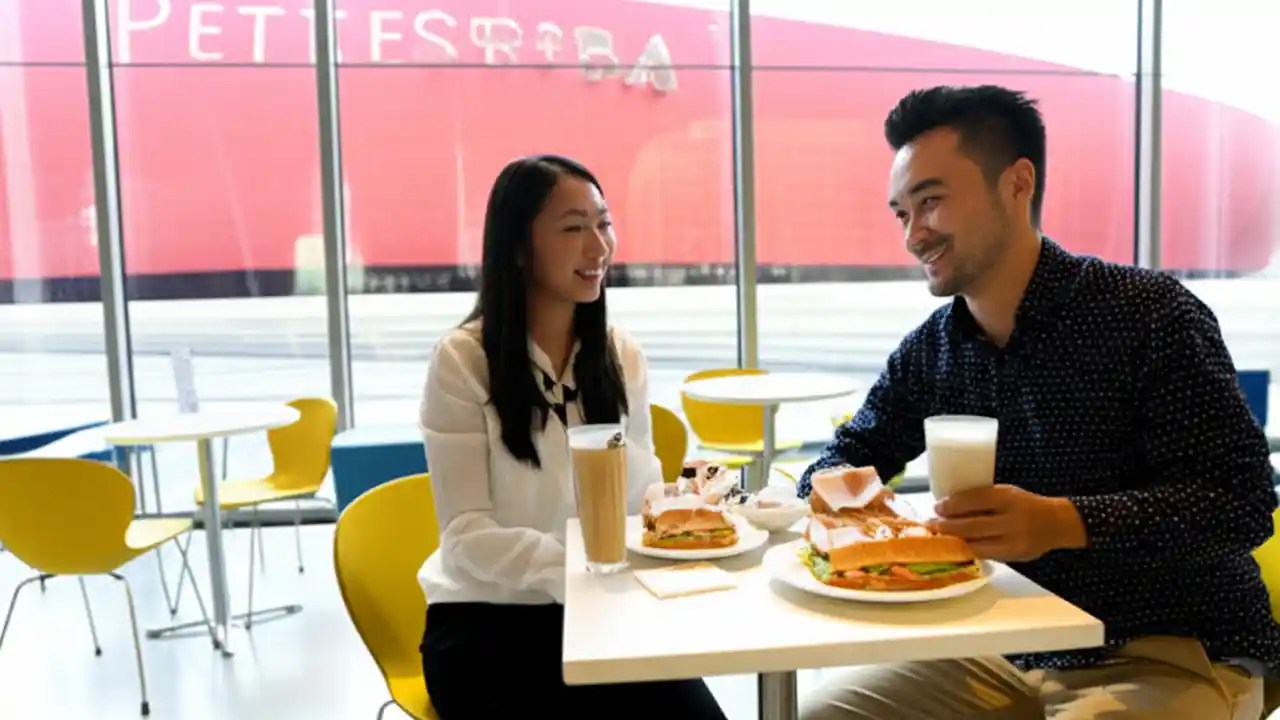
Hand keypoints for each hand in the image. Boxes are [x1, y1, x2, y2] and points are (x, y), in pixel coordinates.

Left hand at [929, 484, 1086, 561]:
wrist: (1057, 523)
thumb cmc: (1025, 505)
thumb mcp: (1007, 493)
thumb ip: (983, 499)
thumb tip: (949, 505)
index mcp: (1008, 497)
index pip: (975, 500)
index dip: (953, 505)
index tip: (937, 507)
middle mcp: (1012, 519)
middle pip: (972, 525)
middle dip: (948, 526)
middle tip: (931, 524)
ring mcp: (1014, 540)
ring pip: (977, 543)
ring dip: (955, 541)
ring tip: (940, 537)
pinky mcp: (1014, 556)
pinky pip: (986, 555)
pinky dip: (969, 550)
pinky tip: (958, 546)